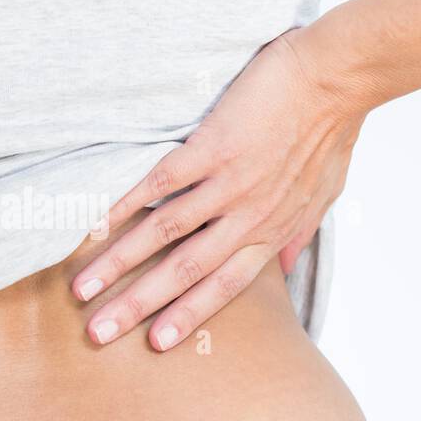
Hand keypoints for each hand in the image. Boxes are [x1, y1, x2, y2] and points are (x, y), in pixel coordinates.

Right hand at [71, 29, 366, 349]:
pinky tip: (95, 224)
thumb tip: (289, 264)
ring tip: (82, 288)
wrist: (338, 77)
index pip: (224, 285)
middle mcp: (247, 216)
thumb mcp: (326, 192)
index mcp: (271, 230)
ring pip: (164, 233)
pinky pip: (162, 182)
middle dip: (137, 305)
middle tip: (98, 334)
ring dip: (118, 263)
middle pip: (184, 271)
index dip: (188, 315)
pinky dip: (126, 203)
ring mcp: (228, 183)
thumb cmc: (333, 130)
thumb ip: (300, 231)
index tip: (155, 343)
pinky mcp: (213, 146)